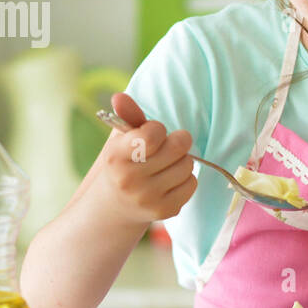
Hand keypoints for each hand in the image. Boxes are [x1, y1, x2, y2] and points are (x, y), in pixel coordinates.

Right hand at [96, 92, 197, 224]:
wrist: (115, 207)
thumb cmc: (124, 163)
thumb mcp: (121, 140)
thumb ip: (128, 117)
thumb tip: (120, 97)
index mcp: (116, 157)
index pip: (153, 134)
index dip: (158, 130)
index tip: (152, 135)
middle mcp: (129, 179)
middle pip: (178, 147)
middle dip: (177, 142)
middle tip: (168, 146)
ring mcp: (147, 198)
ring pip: (187, 165)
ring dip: (181, 161)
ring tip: (167, 165)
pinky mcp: (165, 211)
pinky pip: (192, 184)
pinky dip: (186, 179)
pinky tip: (170, 181)